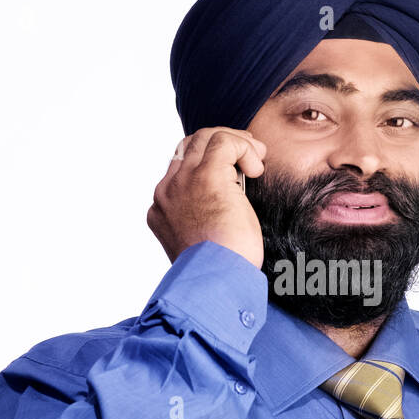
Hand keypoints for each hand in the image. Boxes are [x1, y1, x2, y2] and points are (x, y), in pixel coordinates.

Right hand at [147, 127, 266, 268]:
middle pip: (190, 145)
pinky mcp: (207, 176)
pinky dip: (245, 149)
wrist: (216, 281)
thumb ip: (202, 217)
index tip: (234, 171)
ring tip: (256, 158)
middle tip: (250, 155)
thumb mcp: (202, 241)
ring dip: (235, 142)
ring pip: (205, 137)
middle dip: (222, 144)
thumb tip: (227, 204)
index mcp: (162, 208)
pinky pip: (224, 142)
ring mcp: (184, 181)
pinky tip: (256, 169)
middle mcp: (167, 191)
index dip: (208, 162)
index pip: (180, 167)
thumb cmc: (218, 271)